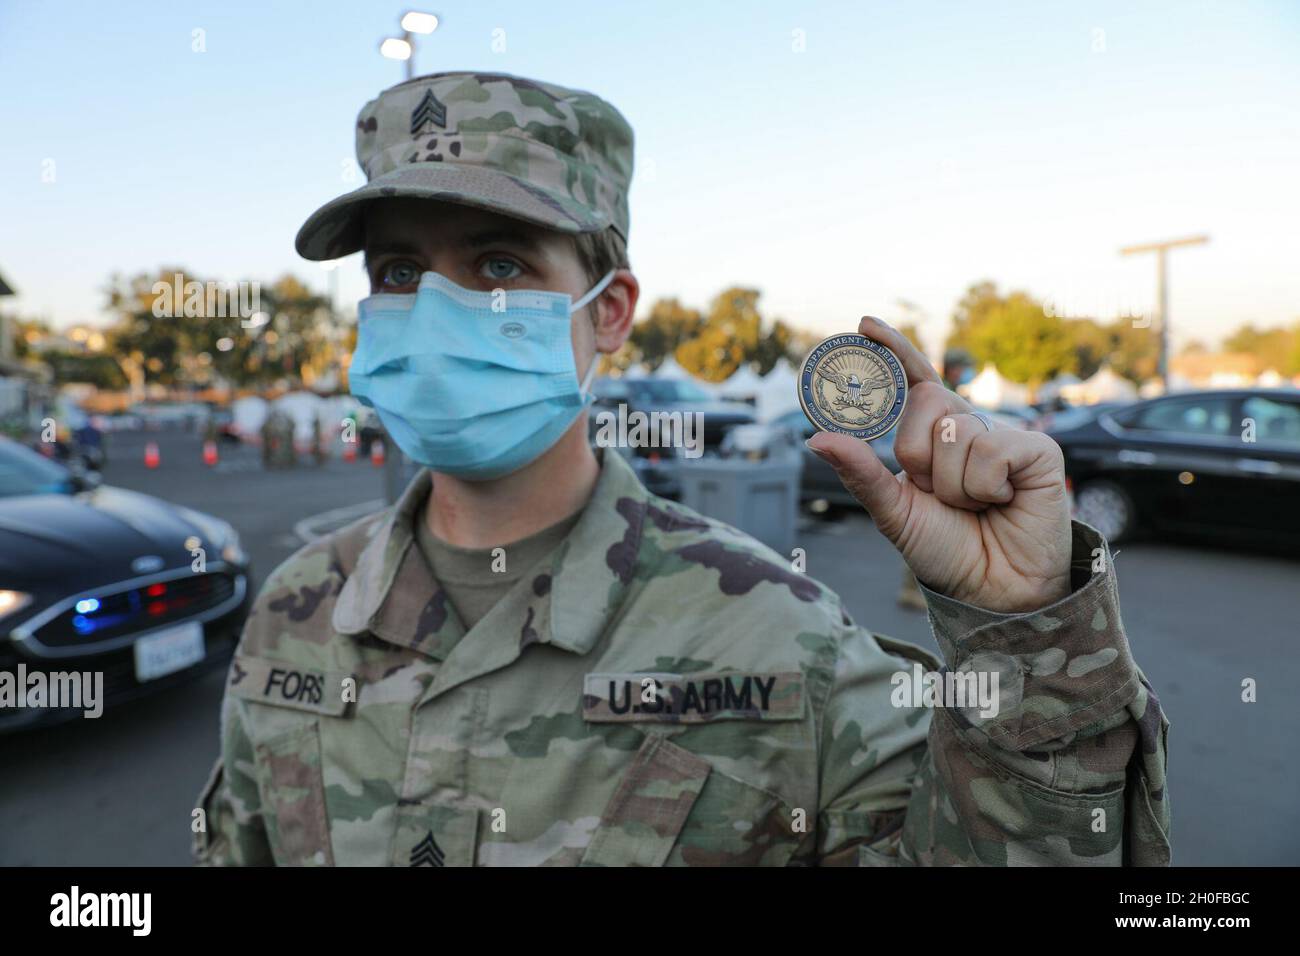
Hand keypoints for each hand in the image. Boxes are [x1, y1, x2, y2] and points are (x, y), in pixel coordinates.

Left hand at [805, 316, 1071, 612]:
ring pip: (953, 431)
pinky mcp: (1037, 450)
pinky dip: (984, 487)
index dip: (894, 349)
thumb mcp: (893, 511)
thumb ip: (859, 472)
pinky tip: (1003, 502)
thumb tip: (815, 438)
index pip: (913, 380)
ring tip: (975, 506)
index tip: (864, 326)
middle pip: (925, 401)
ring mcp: (1004, 434)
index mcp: (933, 434)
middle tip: (940, 493)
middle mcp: (967, 425)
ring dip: (952, 484)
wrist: (993, 590)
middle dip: (918, 455)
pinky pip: (989, 449)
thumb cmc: (947, 549)